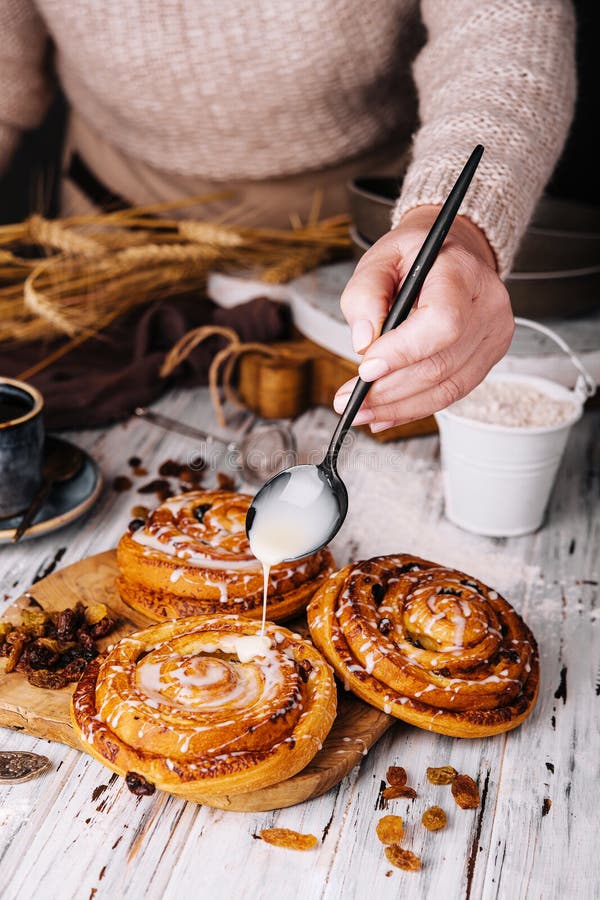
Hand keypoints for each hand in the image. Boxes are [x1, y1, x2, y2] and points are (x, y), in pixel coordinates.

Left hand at [334, 205, 513, 430]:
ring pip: (446, 387)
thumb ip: (364, 295)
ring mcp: (493, 335)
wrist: (452, 254)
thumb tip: (364, 342)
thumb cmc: (414, 255)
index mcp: (463, 273)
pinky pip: (452, 393)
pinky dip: (415, 407)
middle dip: (388, 389)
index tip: (364, 370)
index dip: (402, 352)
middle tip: (348, 400)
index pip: (441, 322)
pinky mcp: (489, 358)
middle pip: (440, 363)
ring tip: (362, 412)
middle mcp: (488, 306)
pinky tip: (387, 414)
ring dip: (398, 407)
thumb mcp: (379, 258)